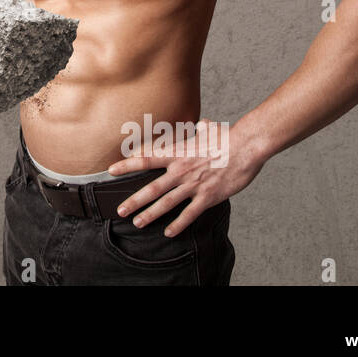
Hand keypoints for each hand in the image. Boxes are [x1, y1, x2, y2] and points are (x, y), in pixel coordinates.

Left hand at [103, 118, 265, 237]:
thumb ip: (201, 129)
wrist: (246, 147)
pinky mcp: (208, 197)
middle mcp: (181, 170)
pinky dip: (178, 224)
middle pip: (152, 188)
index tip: (111, 170)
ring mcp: (193, 185)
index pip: (146, 159)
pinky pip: (189, 213)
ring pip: (167, 203)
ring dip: (150, 214)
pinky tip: (169, 232)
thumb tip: (203, 123)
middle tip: (119, 210)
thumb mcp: (209, 130)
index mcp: (178, 153)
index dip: (127, 165)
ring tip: (137, 223)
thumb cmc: (228, 137)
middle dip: (134, 200)